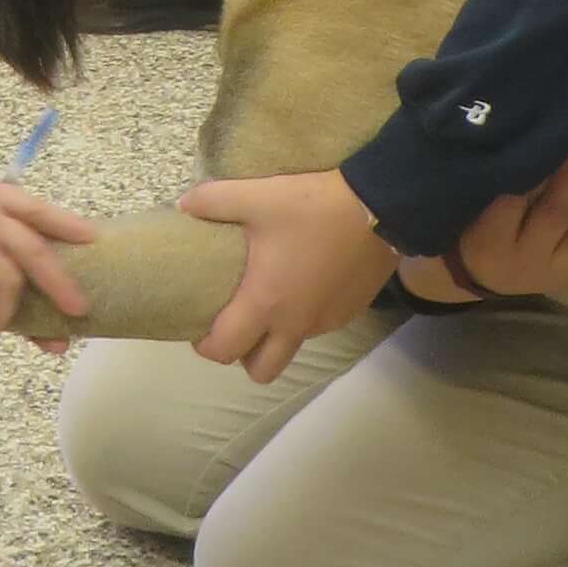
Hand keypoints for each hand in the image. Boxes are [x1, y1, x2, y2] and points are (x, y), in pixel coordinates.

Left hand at [180, 167, 396, 381]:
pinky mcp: (350, 311)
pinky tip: (305, 280)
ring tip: (271, 295)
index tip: (201, 323)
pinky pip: (317, 328)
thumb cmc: (313, 207)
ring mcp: (326, 322)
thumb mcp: (257, 196)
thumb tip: (184, 206)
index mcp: (265, 303)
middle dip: (243, 354)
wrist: (383, 205)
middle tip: (236, 319)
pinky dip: (304, 316)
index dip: (206, 345)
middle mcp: (295, 324)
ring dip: (275, 335)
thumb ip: (213, 201)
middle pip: (261, 370)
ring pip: (291, 348)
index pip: (224, 350)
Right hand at [396, 151, 567, 304]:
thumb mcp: (463, 206)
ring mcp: (549, 272)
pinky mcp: (565, 282)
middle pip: (552, 218)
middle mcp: (524, 257)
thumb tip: (507, 132)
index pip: (510, 200)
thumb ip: (483, 180)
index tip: (545, 138)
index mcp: (491, 237)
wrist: (469, 275)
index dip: (528, 170)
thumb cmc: (465, 226)